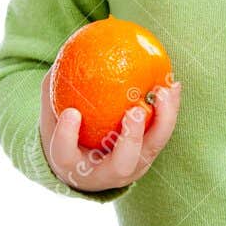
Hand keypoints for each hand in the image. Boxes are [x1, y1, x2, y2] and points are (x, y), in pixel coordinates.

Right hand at [40, 66, 180, 192]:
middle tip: (135, 111)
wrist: (84, 167)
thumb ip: (54, 89)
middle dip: (131, 139)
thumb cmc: (65, 133)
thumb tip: (64, 51)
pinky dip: (169, 110)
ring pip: (151, 149)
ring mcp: (131, 169)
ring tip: (164, 90)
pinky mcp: (148, 157)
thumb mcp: (52, 115)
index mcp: (72, 167)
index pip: (65, 155)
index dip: (67, 136)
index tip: (72, 113)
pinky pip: (162, 134)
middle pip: (121, 164)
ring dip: (162, 120)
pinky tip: (173, 84)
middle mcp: (105, 174)